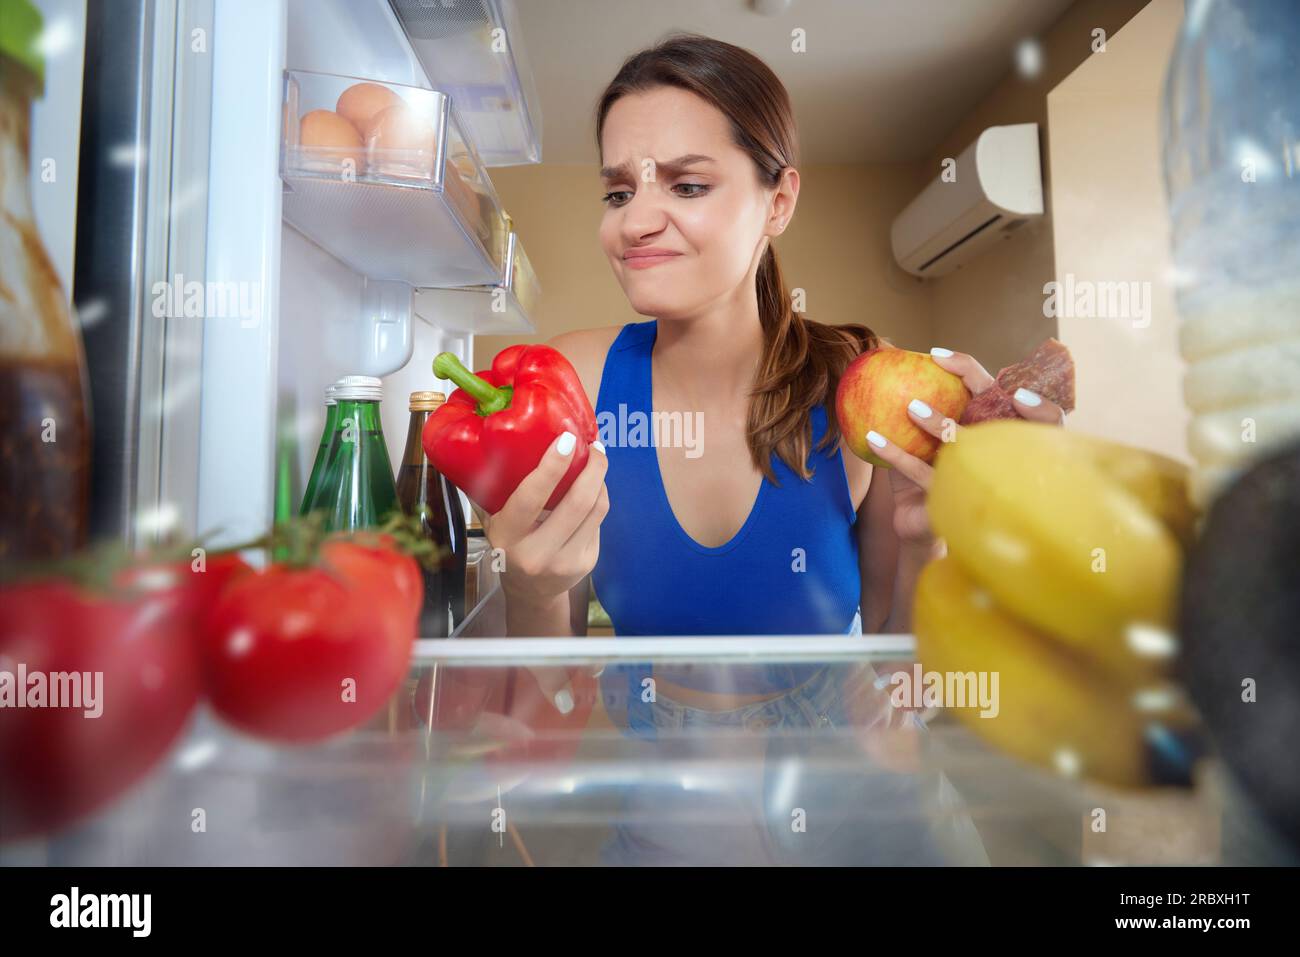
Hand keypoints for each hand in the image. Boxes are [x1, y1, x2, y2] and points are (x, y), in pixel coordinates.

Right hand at [479, 431, 608, 607]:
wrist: (529, 591)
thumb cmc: (510, 544)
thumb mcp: (493, 521)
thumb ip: (495, 489)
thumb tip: (506, 442)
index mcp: (508, 537)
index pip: (531, 497)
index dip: (552, 466)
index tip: (566, 440)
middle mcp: (537, 553)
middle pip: (577, 502)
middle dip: (593, 468)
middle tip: (595, 446)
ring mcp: (566, 562)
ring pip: (596, 509)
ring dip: (600, 480)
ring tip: (596, 460)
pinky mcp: (587, 563)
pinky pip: (598, 521)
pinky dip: (598, 499)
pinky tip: (592, 488)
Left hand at [865, 348, 1066, 547]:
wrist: (919, 529)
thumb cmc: (921, 475)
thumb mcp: (917, 441)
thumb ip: (909, 409)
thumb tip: (875, 366)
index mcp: (985, 430)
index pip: (989, 390)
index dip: (970, 370)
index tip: (936, 355)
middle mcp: (992, 450)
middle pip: (997, 408)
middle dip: (977, 382)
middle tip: (940, 363)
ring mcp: (977, 476)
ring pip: (963, 442)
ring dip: (938, 422)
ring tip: (912, 406)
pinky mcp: (951, 499)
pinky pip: (920, 472)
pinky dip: (895, 453)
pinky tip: (873, 438)